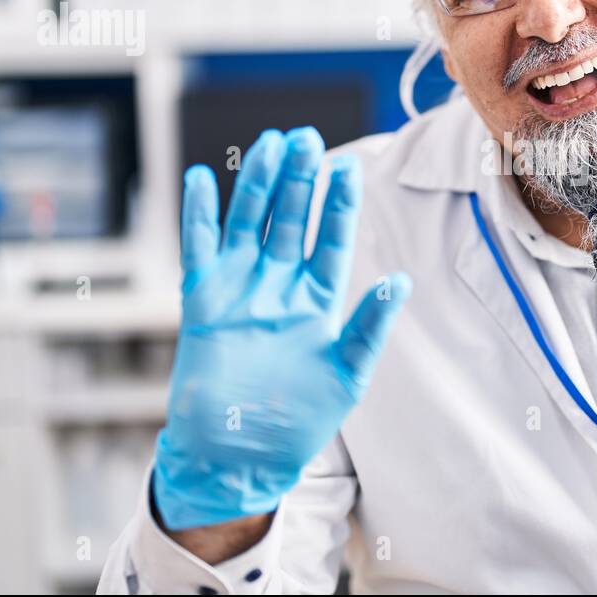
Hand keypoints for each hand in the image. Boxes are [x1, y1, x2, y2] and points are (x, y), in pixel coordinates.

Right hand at [153, 127, 410, 530]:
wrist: (236, 458)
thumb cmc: (296, 423)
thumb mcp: (346, 374)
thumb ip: (369, 326)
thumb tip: (398, 281)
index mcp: (319, 301)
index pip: (333, 240)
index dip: (339, 205)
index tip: (348, 168)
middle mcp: (280, 287)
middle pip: (291, 220)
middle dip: (300, 180)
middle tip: (307, 138)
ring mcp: (241, 289)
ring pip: (249, 223)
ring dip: (258, 184)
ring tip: (269, 143)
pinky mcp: (204, 301)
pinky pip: (199, 248)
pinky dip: (198, 214)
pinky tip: (201, 178)